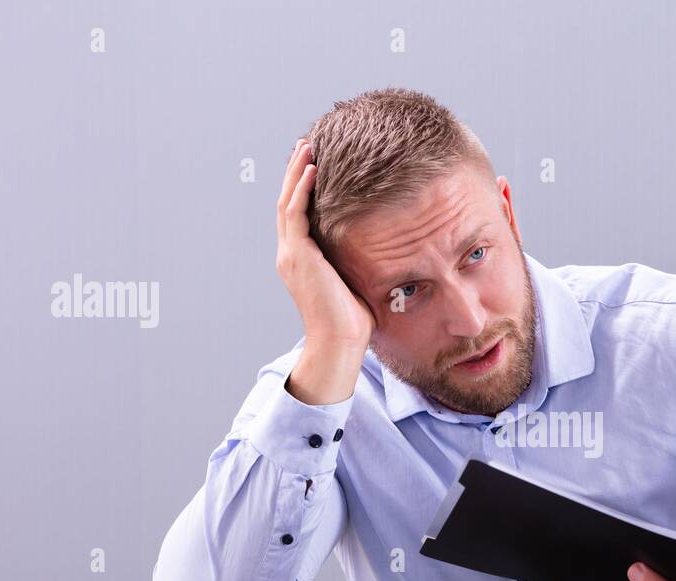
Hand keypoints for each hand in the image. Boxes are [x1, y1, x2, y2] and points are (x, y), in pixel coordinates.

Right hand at [276, 139, 374, 353]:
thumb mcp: (357, 279)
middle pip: (288, 202)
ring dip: (296, 172)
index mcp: (302, 260)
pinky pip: (295, 214)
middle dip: (296, 172)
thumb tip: (388, 245)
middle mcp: (291, 254)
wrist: (341, 341)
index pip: (298, 215)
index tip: (315, 163)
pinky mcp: (298, 256)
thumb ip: (359, 259)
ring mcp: (292, 254)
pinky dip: (302, 189)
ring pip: (288, 202)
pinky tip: (313, 169)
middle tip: (306, 144)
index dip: (303, 188)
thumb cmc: (355, 319)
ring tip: (307, 146)